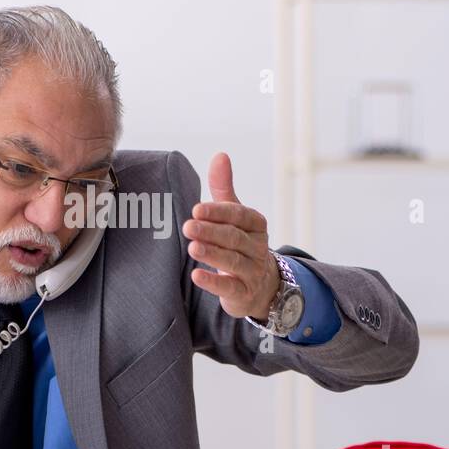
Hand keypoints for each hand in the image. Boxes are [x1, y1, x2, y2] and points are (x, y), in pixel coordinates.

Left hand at [182, 152, 279, 320]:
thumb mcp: (234, 215)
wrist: (260, 285)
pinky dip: (213, 282)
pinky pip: (230, 287)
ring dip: (212, 254)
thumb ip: (224, 188)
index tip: (197, 209)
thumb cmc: (240, 242)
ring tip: (191, 248)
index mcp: (256, 224)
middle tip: (188, 226)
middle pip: (234, 238)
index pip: (239, 215)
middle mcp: (258, 247)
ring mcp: (252, 271)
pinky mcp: (244, 293)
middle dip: (211, 232)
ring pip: (233, 261)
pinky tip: (196, 276)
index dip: (218, 212)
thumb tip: (220, 155)